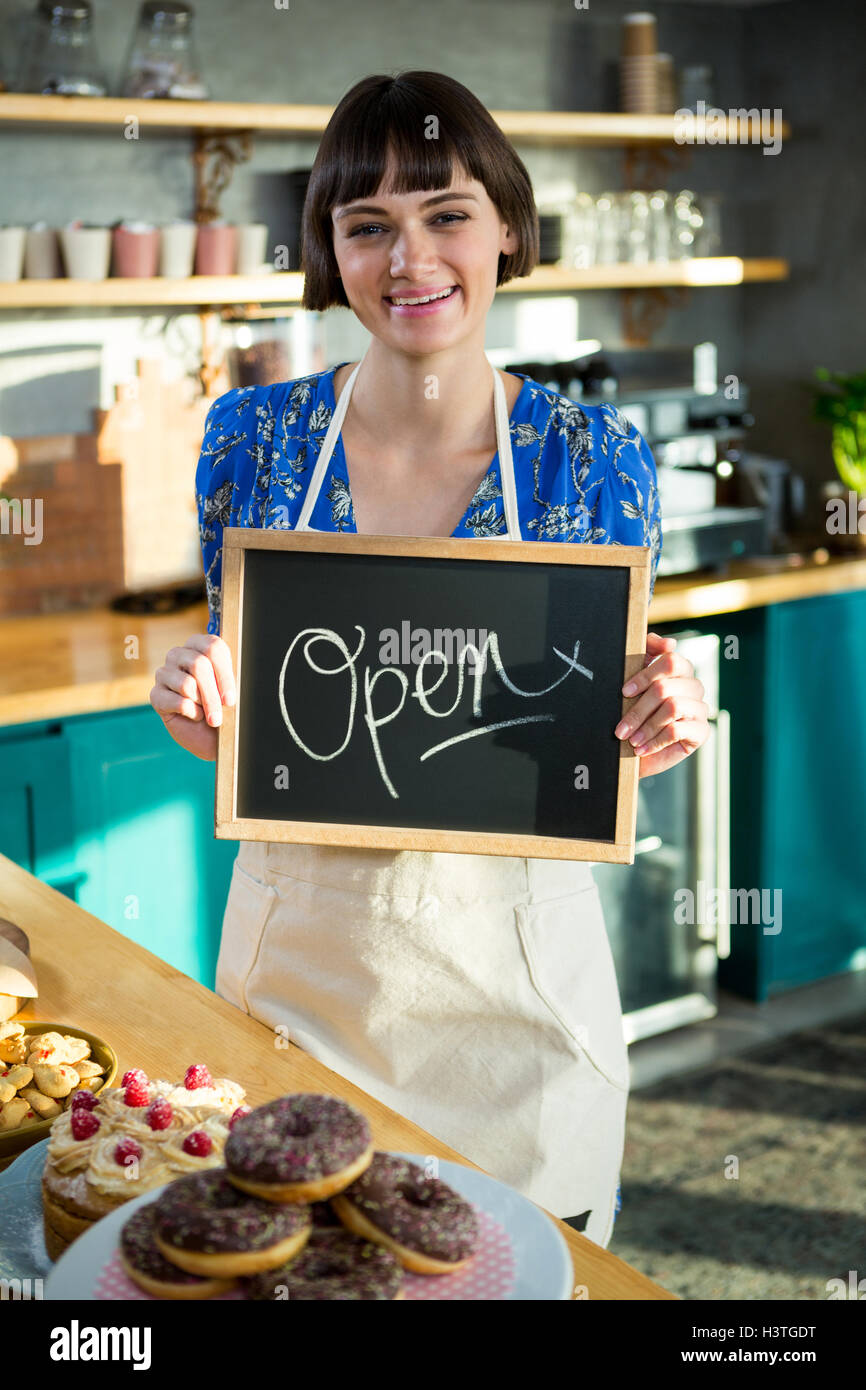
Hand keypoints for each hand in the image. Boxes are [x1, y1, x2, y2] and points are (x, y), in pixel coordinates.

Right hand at [149, 634, 235, 761]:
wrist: (210, 735)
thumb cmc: (224, 707)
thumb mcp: (233, 690)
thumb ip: (232, 678)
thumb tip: (229, 680)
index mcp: (200, 645)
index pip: (212, 648)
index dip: (224, 675)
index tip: (230, 700)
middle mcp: (179, 654)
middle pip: (198, 665)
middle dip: (212, 694)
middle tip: (220, 716)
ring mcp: (164, 673)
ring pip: (187, 684)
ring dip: (202, 704)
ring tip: (207, 712)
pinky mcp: (156, 694)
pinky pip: (177, 701)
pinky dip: (191, 713)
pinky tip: (194, 716)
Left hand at [614, 632, 709, 778]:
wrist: (633, 752)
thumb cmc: (634, 715)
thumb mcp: (634, 682)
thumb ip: (647, 651)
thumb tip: (670, 642)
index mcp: (680, 670)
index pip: (671, 660)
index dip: (646, 676)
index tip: (625, 693)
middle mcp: (693, 687)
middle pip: (666, 688)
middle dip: (638, 710)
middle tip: (621, 728)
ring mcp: (700, 709)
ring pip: (672, 707)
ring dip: (646, 727)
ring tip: (631, 740)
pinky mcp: (702, 731)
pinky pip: (677, 730)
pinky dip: (655, 740)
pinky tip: (642, 749)